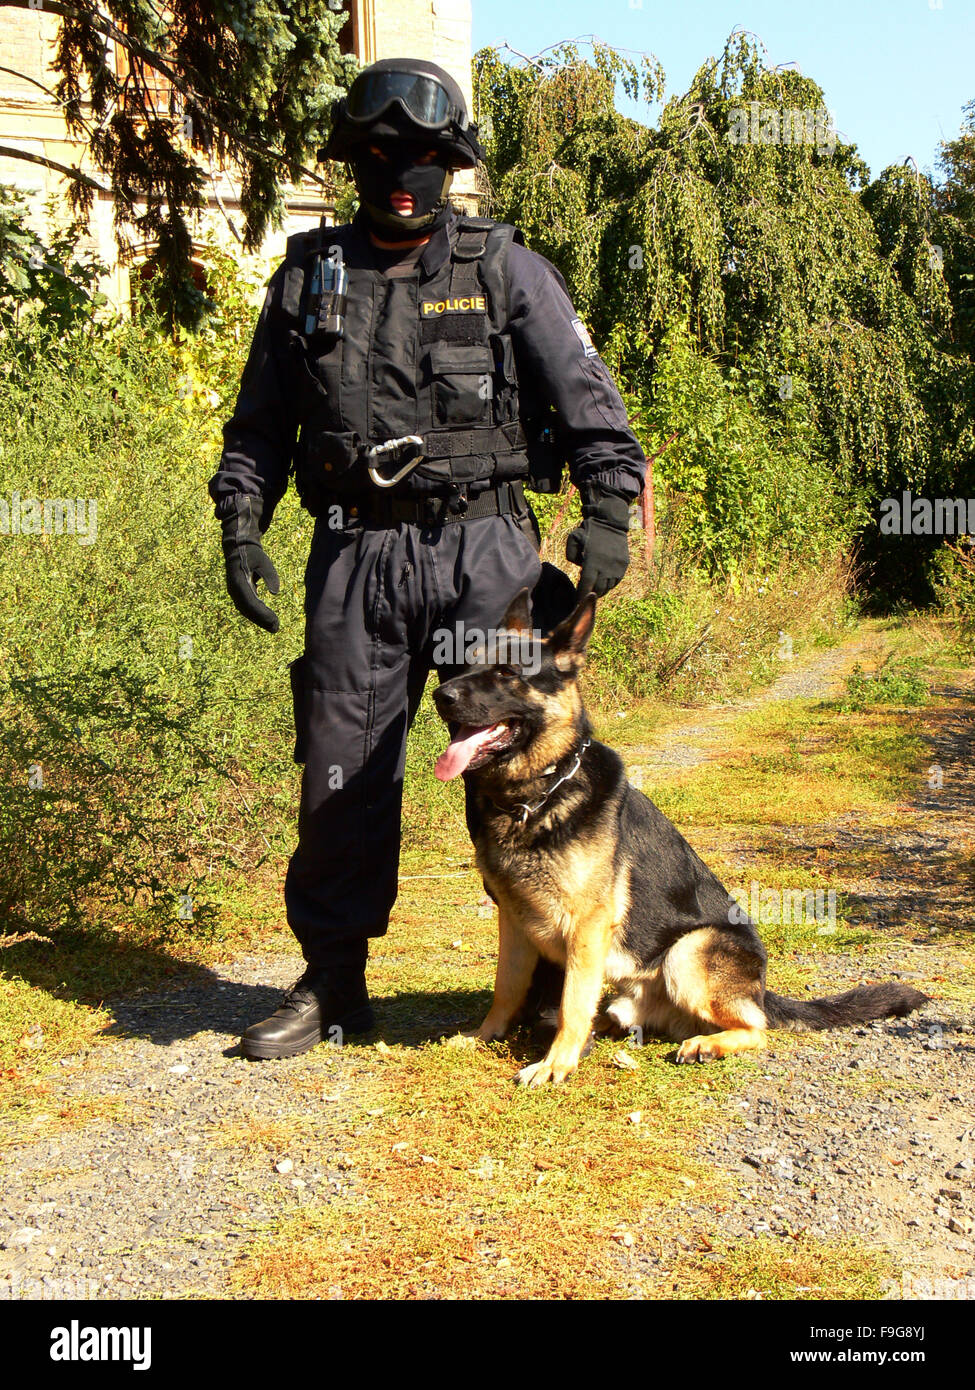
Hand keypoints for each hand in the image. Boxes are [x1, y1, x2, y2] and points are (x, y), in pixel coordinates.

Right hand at [220, 495, 280, 632]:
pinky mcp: (238, 591)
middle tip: (276, 628)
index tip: (275, 622)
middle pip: (248, 610)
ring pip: (246, 610)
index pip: (251, 603)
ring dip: (259, 619)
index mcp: (239, 582)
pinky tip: (267, 619)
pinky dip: (256, 613)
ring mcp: (234, 591)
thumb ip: (269, 576)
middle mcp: (234, 589)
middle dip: (262, 620)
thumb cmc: (252, 553)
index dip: (263, 614)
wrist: (238, 546)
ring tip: (273, 627)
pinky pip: (246, 606)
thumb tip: (275, 593)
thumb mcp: (263, 561)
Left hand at [565, 482, 631, 596]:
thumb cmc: (590, 530)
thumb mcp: (574, 538)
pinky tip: (602, 582)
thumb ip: (570, 555)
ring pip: (608, 587)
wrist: (611, 521)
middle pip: (598, 589)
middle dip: (590, 594)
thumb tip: (578, 568)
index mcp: (593, 560)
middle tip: (584, 594)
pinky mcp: (624, 565)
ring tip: (592, 588)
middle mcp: (607, 566)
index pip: (586, 584)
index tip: (577, 601)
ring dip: (599, 590)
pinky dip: (608, 585)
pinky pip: (616, 581)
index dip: (581, 594)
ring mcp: (617, 566)